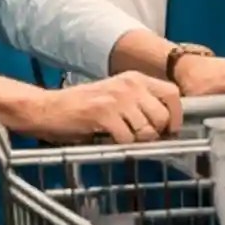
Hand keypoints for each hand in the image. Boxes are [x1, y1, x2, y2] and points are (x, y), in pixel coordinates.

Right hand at [13, 71, 182, 143]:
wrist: (48, 108)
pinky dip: (120, 145)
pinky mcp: (103, 113)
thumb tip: (166, 126)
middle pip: (163, 116)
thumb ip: (139, 104)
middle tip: (141, 139)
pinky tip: (108, 139)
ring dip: (136, 141)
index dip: (176, 116)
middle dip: (156, 133)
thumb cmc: (82, 107)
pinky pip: (127, 139)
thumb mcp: (116, 96)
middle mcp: (129, 85)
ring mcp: (117, 98)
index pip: (173, 93)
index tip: (169, 130)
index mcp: (135, 79)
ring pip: (147, 130)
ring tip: (120, 138)